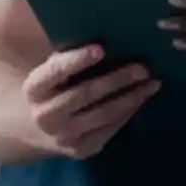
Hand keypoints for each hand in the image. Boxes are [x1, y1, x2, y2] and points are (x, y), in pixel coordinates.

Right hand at [21, 45, 160, 159]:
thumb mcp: (47, 72)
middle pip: (85, 94)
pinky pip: (109, 129)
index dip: (77, 60)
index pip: (55, 72)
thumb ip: (66, 57)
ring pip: (103, 115)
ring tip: (152, 82)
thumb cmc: (49, 88)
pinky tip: (142, 98)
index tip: (101, 48)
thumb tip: (106, 35)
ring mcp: (63, 136)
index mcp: (33, 89)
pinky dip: (128, 112)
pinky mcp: (80, 150)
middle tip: (142, 68)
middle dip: (116, 80)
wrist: (33, 129)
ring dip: (131, 98)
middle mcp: (45, 115)